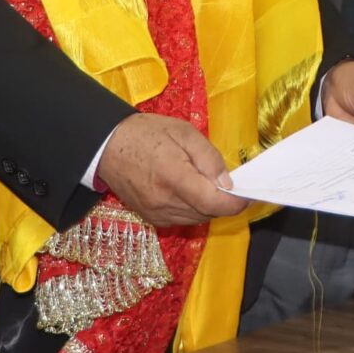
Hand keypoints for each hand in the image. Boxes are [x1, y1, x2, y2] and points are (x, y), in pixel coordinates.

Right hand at [98, 114, 249, 229]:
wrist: (107, 147)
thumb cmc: (146, 134)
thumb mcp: (183, 132)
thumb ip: (208, 158)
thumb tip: (228, 182)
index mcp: (174, 178)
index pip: (214, 203)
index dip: (235, 202)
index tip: (246, 194)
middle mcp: (165, 202)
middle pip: (208, 212)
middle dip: (222, 200)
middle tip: (224, 181)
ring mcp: (157, 214)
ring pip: (197, 218)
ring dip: (207, 205)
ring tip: (202, 182)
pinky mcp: (151, 219)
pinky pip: (183, 219)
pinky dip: (192, 208)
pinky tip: (187, 191)